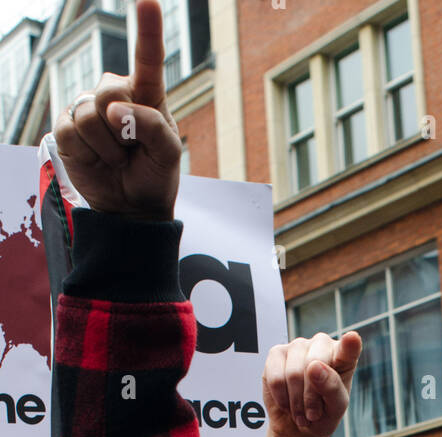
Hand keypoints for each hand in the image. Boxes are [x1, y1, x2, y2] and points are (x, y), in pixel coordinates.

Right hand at [53, 0, 181, 220]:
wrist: (131, 208)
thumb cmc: (155, 175)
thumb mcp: (169, 154)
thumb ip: (152, 126)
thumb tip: (114, 109)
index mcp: (147, 93)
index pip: (148, 58)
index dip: (148, 29)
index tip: (148, 2)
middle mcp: (115, 94)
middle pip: (108, 94)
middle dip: (123, 131)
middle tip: (132, 150)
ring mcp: (88, 108)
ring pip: (90, 116)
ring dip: (107, 148)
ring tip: (117, 158)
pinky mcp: (68, 127)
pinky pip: (72, 132)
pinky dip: (88, 154)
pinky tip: (98, 160)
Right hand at [262, 332, 362, 436]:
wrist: (297, 425)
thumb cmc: (323, 413)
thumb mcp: (335, 408)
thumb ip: (332, 387)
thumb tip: (314, 366)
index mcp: (344, 356)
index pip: (349, 348)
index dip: (350, 344)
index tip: (352, 339)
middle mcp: (322, 344)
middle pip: (313, 364)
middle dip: (311, 396)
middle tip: (313, 414)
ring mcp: (298, 345)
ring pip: (293, 374)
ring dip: (296, 402)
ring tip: (301, 412)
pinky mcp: (276, 353)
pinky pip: (276, 379)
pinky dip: (282, 398)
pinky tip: (287, 403)